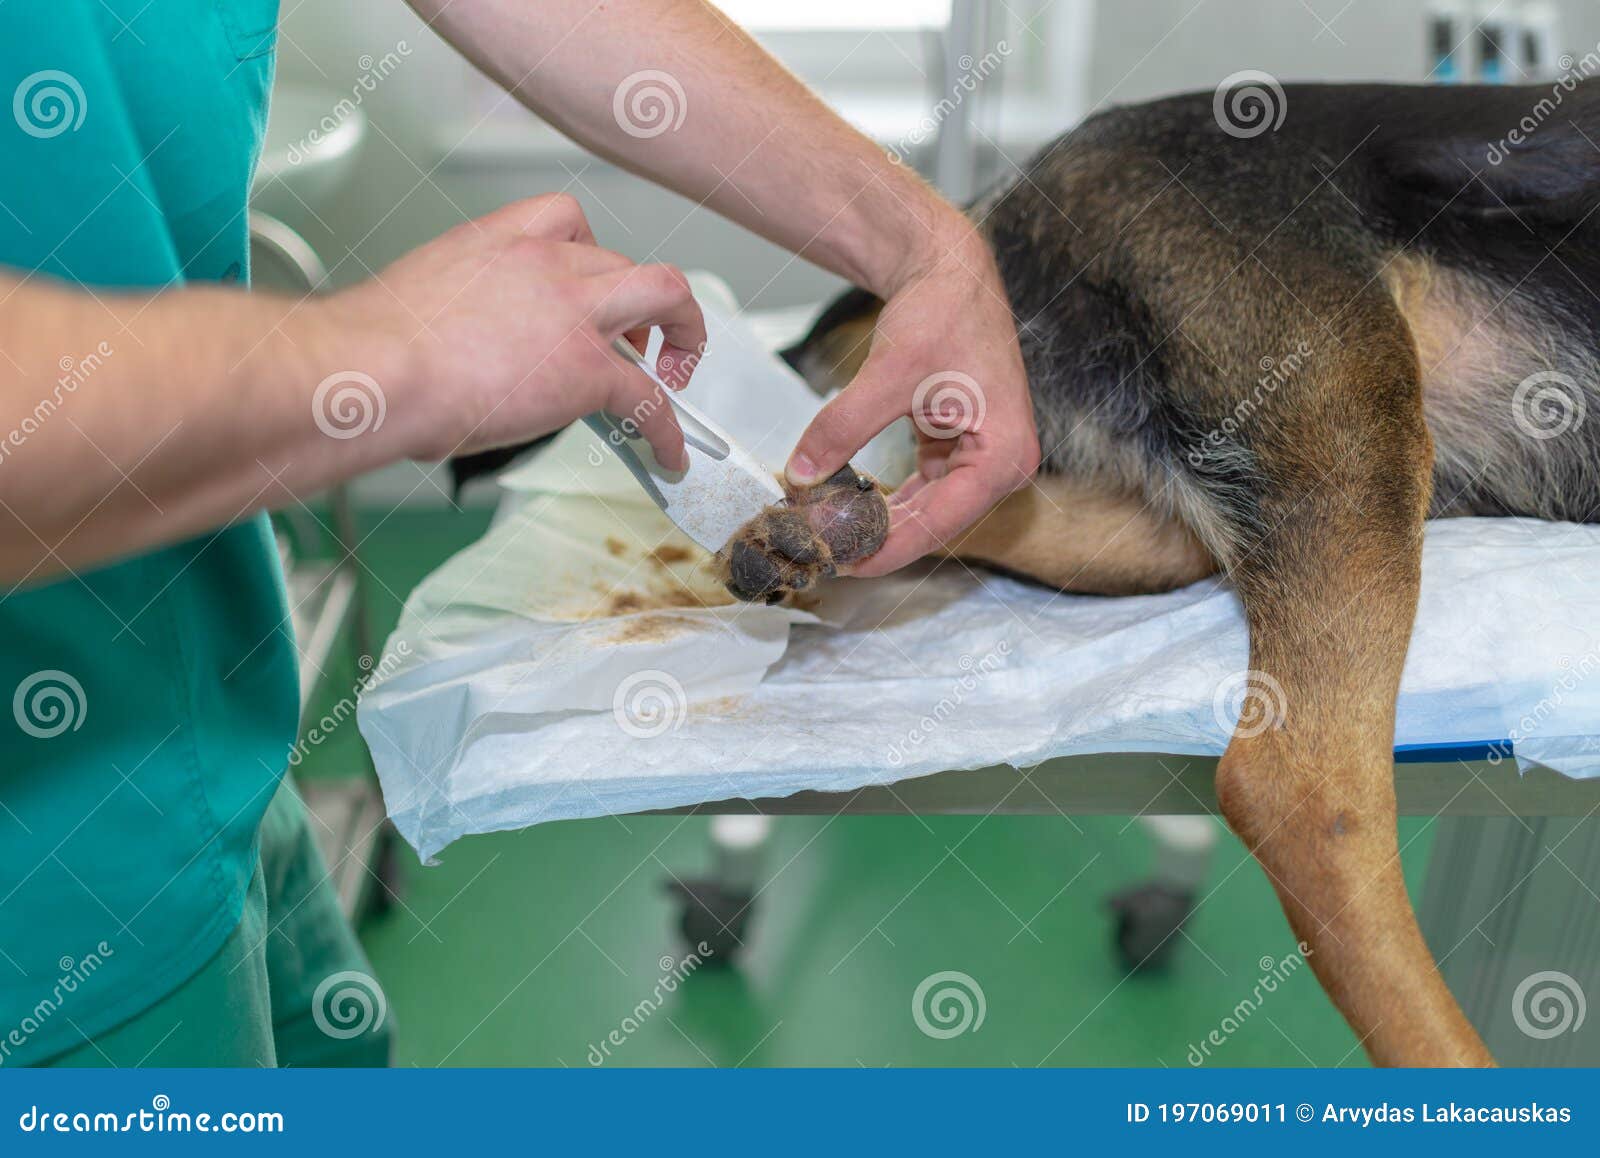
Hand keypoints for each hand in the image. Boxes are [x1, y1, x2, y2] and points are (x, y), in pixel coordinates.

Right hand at [323, 193, 703, 468]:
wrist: (374, 370)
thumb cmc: (374, 350)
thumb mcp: (421, 303)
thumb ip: (460, 316)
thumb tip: (462, 357)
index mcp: (495, 242)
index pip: (565, 219)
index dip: (589, 254)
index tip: (589, 286)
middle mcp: (544, 265)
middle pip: (623, 263)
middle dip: (636, 302)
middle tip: (633, 340)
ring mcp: (574, 313)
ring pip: (664, 296)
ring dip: (683, 333)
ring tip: (677, 375)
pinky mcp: (589, 369)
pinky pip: (650, 399)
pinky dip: (667, 429)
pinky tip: (667, 453)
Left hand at [785, 229, 1038, 575]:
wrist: (950, 272)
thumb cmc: (942, 312)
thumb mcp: (888, 373)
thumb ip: (843, 427)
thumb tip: (800, 475)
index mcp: (1003, 455)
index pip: (940, 523)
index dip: (888, 548)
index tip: (844, 565)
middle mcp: (1002, 465)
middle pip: (934, 524)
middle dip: (879, 539)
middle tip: (824, 552)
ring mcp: (982, 459)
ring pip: (925, 512)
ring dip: (880, 524)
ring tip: (829, 536)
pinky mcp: (958, 450)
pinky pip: (920, 490)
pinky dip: (886, 500)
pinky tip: (848, 510)